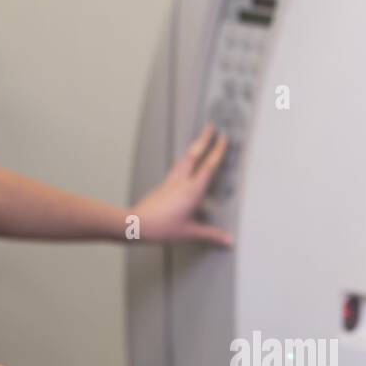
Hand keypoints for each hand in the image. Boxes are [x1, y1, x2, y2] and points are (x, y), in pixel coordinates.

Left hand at [133, 123, 233, 246]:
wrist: (137, 225)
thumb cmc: (162, 228)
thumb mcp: (190, 233)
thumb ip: (211, 235)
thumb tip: (228, 240)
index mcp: (192, 191)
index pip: (208, 166)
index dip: (217, 151)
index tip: (223, 138)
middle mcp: (181, 182)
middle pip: (194, 154)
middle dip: (204, 138)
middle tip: (210, 126)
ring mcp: (171, 182)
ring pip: (184, 159)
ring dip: (193, 147)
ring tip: (199, 140)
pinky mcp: (163, 186)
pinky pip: (176, 168)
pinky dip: (184, 160)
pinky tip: (184, 164)